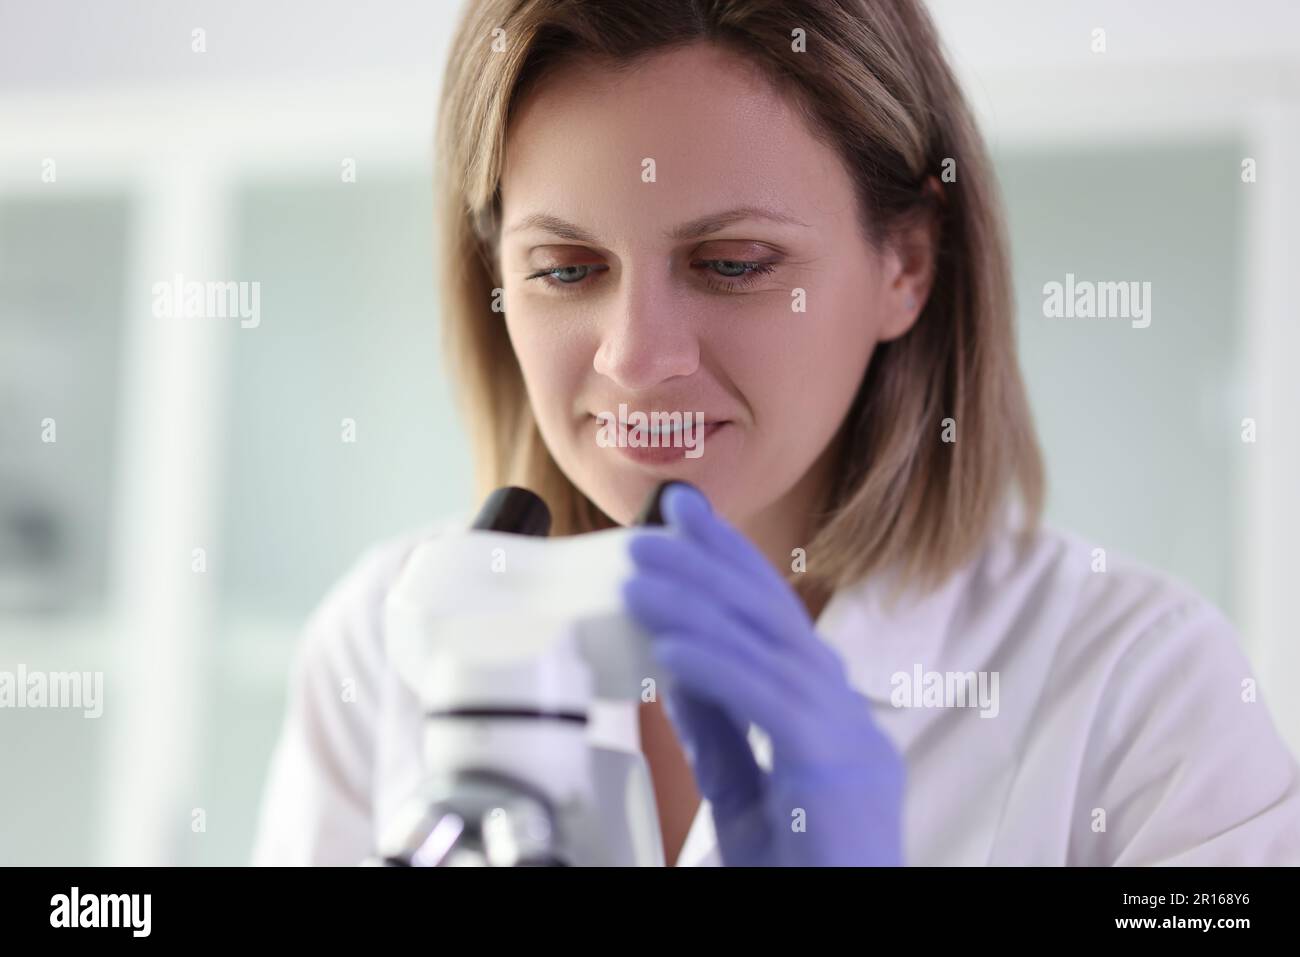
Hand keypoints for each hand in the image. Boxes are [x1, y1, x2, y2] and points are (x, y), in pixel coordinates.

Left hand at [621, 482, 904, 865]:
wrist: (842, 927)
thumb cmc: (803, 871)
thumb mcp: (744, 792)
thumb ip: (719, 728)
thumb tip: (678, 660)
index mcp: (827, 714)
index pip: (774, 620)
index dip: (729, 561)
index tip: (683, 517)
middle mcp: (846, 714)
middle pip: (776, 619)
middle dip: (714, 564)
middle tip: (656, 525)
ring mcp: (853, 740)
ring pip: (772, 651)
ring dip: (700, 609)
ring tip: (640, 578)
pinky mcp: (842, 773)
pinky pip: (774, 707)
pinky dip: (722, 671)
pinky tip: (672, 650)